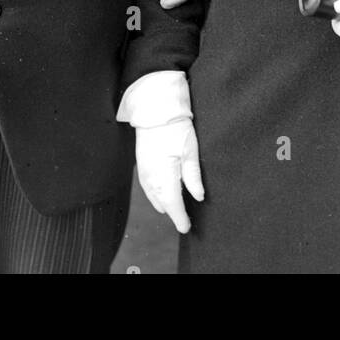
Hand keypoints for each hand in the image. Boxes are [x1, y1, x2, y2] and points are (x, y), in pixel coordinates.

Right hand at [134, 117, 203, 233]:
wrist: (154, 111)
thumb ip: (193, 177)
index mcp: (164, 177)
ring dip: (165, 204)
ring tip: (177, 207)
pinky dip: (157, 195)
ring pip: (154, 198)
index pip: (173, 206)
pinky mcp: (141, 167)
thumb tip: (199, 197)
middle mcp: (151, 179)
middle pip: (163, 205)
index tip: (186, 228)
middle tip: (186, 218)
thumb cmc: (174, 128)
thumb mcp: (190, 151)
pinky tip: (165, 192)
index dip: (180, 219)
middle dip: (174, 212)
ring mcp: (143, 173)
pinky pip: (148, 189)